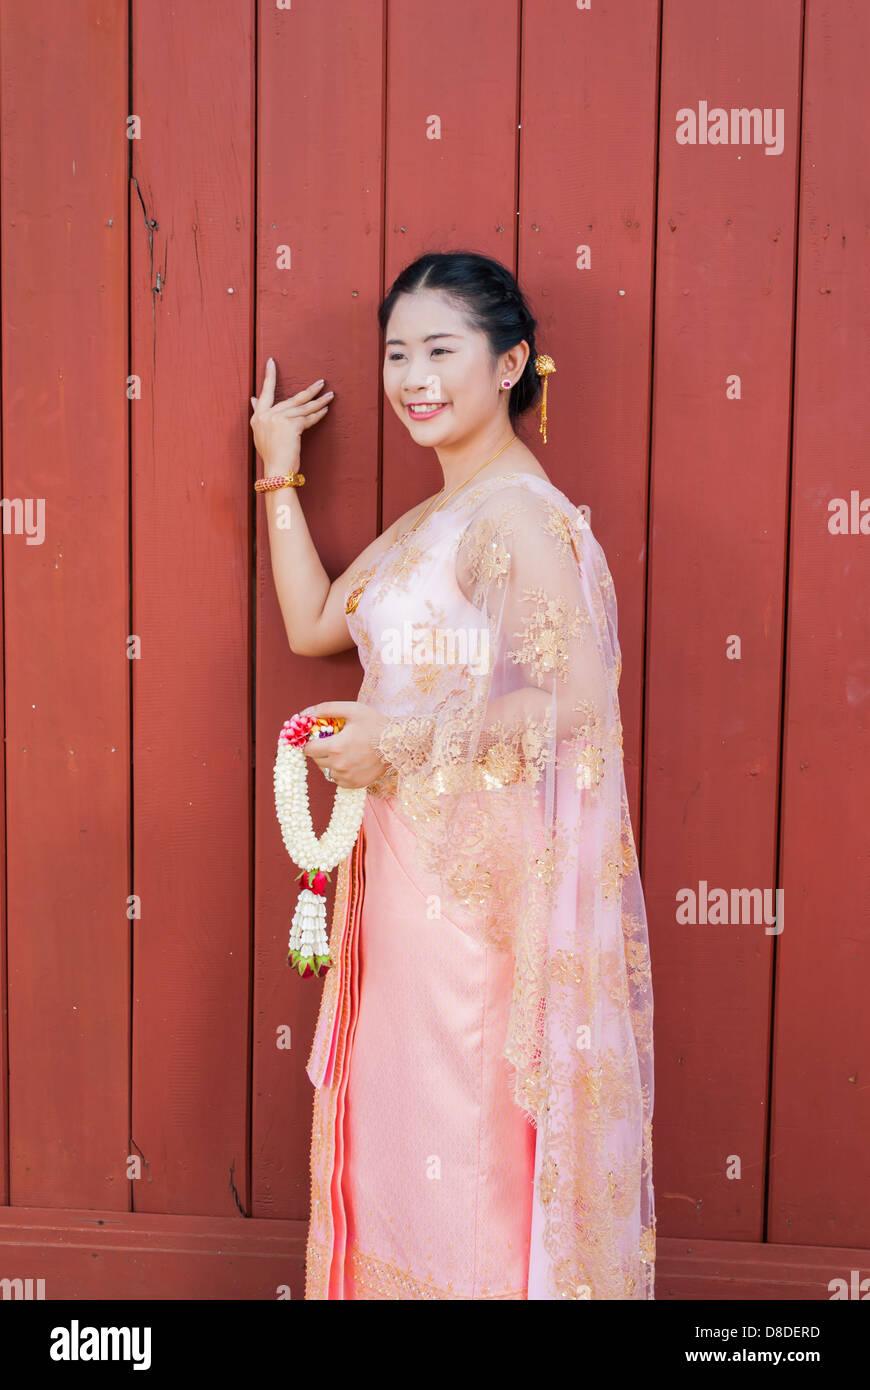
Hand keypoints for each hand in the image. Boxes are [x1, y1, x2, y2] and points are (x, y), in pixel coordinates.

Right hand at [249, 359, 334, 474]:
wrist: (276, 471)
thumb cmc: (271, 457)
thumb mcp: (261, 435)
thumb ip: (260, 415)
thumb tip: (253, 399)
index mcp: (258, 417)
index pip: (264, 393)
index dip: (269, 377)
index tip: (271, 362)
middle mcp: (266, 416)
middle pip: (292, 399)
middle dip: (309, 391)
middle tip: (321, 383)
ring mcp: (278, 419)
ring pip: (303, 407)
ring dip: (319, 401)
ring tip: (330, 395)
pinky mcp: (290, 426)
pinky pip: (307, 418)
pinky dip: (317, 415)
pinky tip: (325, 410)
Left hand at [299, 701, 389, 789]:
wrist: (398, 743)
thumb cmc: (375, 724)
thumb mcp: (351, 709)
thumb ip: (326, 709)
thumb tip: (304, 713)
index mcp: (335, 747)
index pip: (308, 749)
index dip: (310, 742)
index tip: (317, 738)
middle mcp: (338, 765)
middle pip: (316, 760)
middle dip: (320, 751)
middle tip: (332, 742)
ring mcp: (347, 777)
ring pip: (326, 771)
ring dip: (329, 762)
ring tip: (343, 752)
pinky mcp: (354, 784)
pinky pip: (337, 780)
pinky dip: (339, 772)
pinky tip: (350, 761)